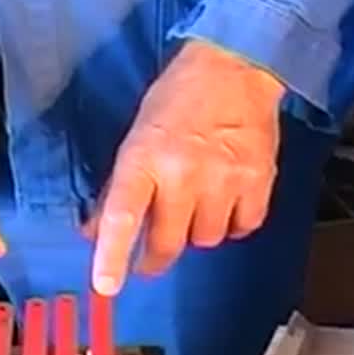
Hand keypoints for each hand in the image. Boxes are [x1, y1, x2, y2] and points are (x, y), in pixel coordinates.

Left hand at [87, 39, 284, 295]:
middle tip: (153, 255)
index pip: (123, 214)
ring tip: (198, 204)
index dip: (113, 255)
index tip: (106, 286)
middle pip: (168, 243)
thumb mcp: (136, 138)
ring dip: (198, 232)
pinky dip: (233, 223)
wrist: (235, 67)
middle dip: (156, 256)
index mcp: (144, 157)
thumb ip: (118, 189)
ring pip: (206, 241)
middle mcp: (183, 172)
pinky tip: (227, 201)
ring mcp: (224, 179)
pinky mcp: (258, 181)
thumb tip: (94, 233)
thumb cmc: (178, 100)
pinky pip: (242, 228)